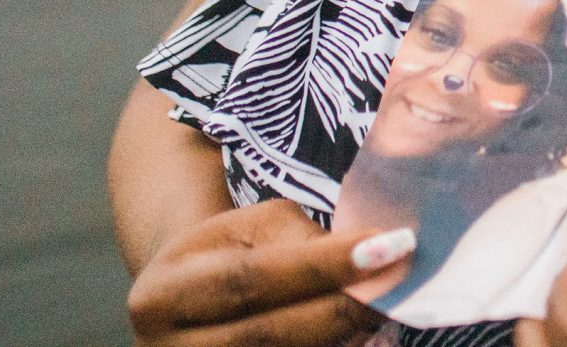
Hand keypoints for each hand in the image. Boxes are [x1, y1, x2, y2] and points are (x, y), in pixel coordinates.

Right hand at [127, 197, 412, 345]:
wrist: (187, 305)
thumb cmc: (229, 255)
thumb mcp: (248, 230)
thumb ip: (299, 242)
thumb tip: (367, 260)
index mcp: (164, 295)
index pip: (250, 280)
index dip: (322, 265)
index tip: (389, 245)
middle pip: (271, 335)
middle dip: (345, 307)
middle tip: (403, 279)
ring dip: (348, 336)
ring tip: (390, 303)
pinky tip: (368, 334)